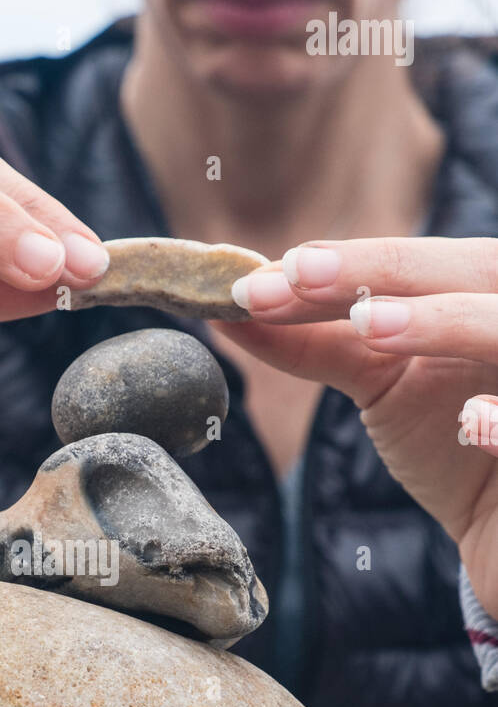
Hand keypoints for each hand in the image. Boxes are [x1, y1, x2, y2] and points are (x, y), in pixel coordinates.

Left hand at [214, 237, 497, 618]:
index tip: (272, 272)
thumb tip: (234, 305)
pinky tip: (475, 425)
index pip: (430, 262)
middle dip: (389, 270)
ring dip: (446, 323)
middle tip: (300, 273)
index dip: (357, 260)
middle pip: (480, 273)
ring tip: (373, 327)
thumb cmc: (456, 446)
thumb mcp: (383, 380)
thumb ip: (319, 339)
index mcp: (491, 295)